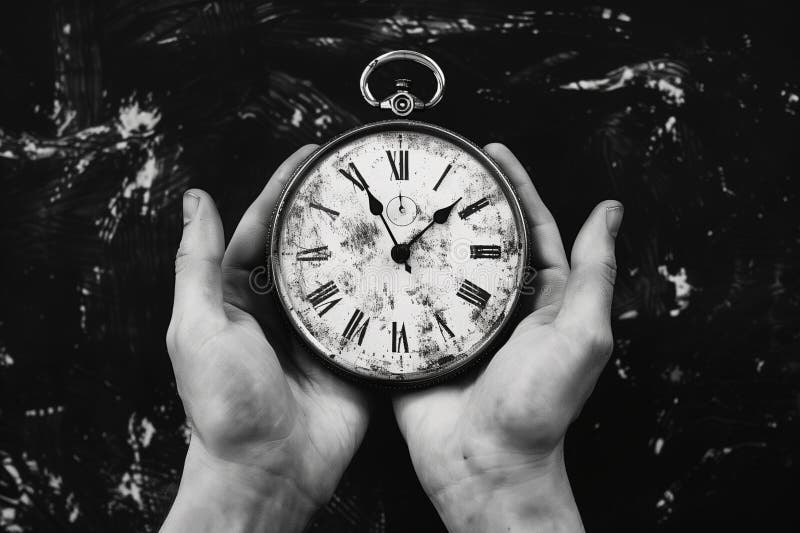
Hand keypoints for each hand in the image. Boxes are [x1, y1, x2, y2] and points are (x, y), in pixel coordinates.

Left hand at [161, 146, 369, 532]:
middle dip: (329, 208)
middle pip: (308, 245)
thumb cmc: (223, 405)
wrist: (271, 470)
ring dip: (362, 241)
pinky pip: (372, 312)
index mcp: (239, 297)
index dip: (282, 190)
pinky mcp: (353, 352)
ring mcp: (320, 329)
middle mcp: (281, 308)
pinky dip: (387, 287)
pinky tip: (406, 260)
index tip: (307, 158)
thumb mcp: (196, 326)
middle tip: (356, 173)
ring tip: (388, 206)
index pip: (261, 229)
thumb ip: (197, 263)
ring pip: (344, 272)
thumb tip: (195, 201)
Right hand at [393, 143, 622, 531]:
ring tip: (401, 196)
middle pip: (480, 240)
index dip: (516, 188)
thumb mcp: (580, 333)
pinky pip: (405, 297)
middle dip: (463, 200)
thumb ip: (592, 273)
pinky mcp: (421, 339)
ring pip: (440, 263)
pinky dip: (393, 272)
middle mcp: (498, 306)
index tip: (494, 154)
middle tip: (439, 167)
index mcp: (542, 301)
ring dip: (423, 230)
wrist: (482, 464)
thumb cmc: (538, 407)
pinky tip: (377, 247)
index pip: (532, 229)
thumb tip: (610, 213)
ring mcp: (456, 322)